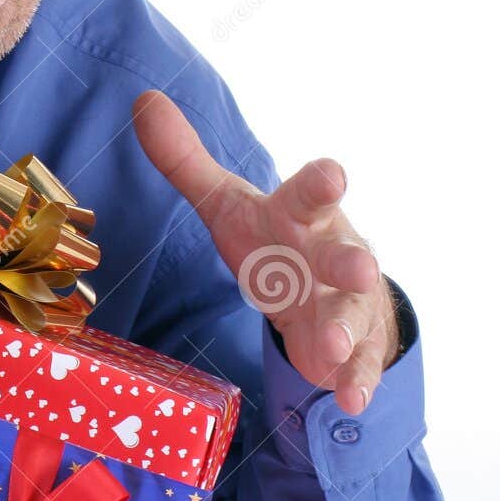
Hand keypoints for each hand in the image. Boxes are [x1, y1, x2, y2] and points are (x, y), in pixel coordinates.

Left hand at [132, 90, 398, 414]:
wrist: (322, 288)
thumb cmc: (271, 239)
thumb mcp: (226, 203)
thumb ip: (185, 160)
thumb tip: (142, 100)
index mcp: (300, 215)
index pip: (310, 193)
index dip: (321, 182)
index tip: (333, 173)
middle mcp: (332, 253)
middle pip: (343, 254)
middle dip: (350, 261)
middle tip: (358, 266)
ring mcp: (346, 300)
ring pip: (351, 312)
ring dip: (345, 329)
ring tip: (332, 346)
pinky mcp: (352, 343)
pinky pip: (357, 362)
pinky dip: (354, 380)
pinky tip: (349, 400)